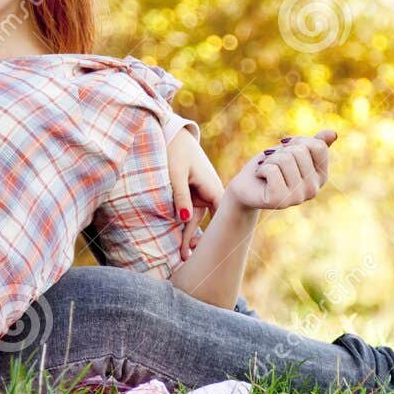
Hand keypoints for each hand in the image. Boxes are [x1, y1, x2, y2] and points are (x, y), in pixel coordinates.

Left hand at [166, 127, 224, 261]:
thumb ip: (180, 196)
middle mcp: (209, 193)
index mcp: (213, 188)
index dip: (221, 234)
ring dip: (186, 235)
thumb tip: (183, 220)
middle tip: (186, 260)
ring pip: (194, 219)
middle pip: (205, 222)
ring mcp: (199, 194)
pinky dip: (182, 225)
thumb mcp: (176, 174)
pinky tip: (179, 240)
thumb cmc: (176, 151)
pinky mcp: (190, 194)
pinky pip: (187, 213)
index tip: (218, 252)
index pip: (221, 216)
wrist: (172, 134)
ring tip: (180, 256)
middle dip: (196, 240)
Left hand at [225, 129, 336, 210]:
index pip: (318, 146)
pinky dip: (261, 168)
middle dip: (281, 151)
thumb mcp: (293, 150)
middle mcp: (313, 189)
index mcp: (321, 176)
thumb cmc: (272, 166)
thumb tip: (333, 133)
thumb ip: (313, 143)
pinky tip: (261, 178)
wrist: (247, 186)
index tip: (287, 149)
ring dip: (270, 160)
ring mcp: (298, 197)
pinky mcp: (280, 201)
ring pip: (285, 159)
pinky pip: (272, 170)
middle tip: (274, 163)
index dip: (298, 141)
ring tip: (266, 170)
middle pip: (300, 151)